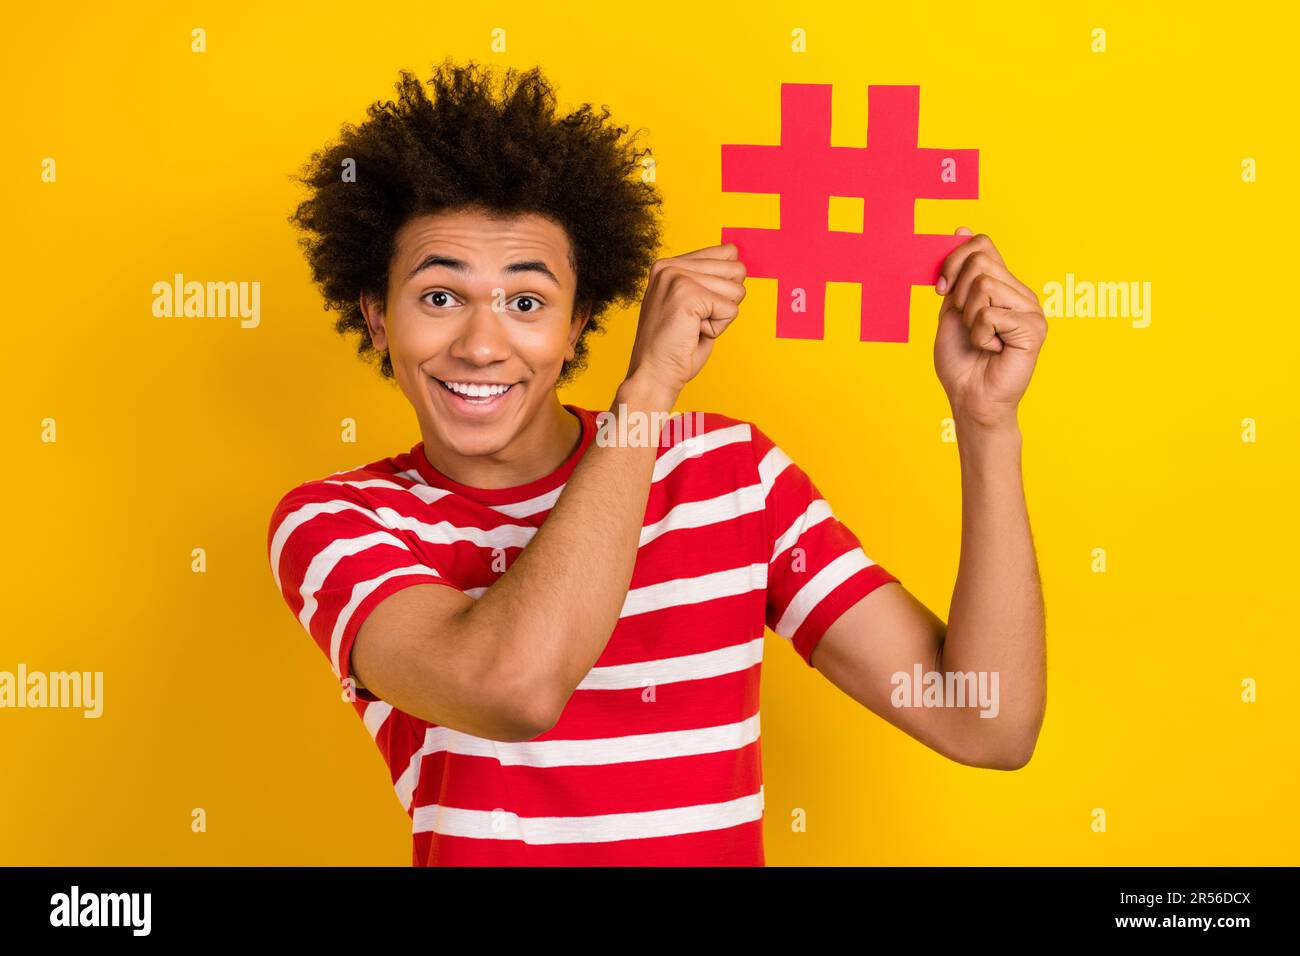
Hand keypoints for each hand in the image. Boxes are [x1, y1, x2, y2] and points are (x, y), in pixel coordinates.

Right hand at [624, 242, 746, 400]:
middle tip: (694, 322)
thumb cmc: (675, 348)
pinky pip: (731, 310)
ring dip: (720, 317)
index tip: (698, 309)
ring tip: (692, 329)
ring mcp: (677, 277)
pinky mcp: (687, 294)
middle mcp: (669, 265)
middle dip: (724, 303)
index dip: (725, 286)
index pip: (726, 252)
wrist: (653, 375)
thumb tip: (740, 265)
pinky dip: (718, 328)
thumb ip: (711, 282)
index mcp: (668, 265)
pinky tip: (693, 334)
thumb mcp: (693, 306)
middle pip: (735, 270)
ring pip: (736, 290)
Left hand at [933, 228, 1046, 430]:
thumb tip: (960, 229)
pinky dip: (979, 335)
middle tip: (965, 322)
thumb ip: (957, 275)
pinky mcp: (1034, 328)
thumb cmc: (961, 360)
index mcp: (1002, 285)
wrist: (970, 399)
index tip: (942, 290)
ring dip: (969, 317)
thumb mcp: (951, 310)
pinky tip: (992, 350)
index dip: (954, 261)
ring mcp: (1031, 309)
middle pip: (980, 261)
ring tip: (981, 339)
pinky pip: (990, 314)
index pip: (982, 244)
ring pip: (984, 285)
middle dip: (958, 294)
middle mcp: (1021, 292)